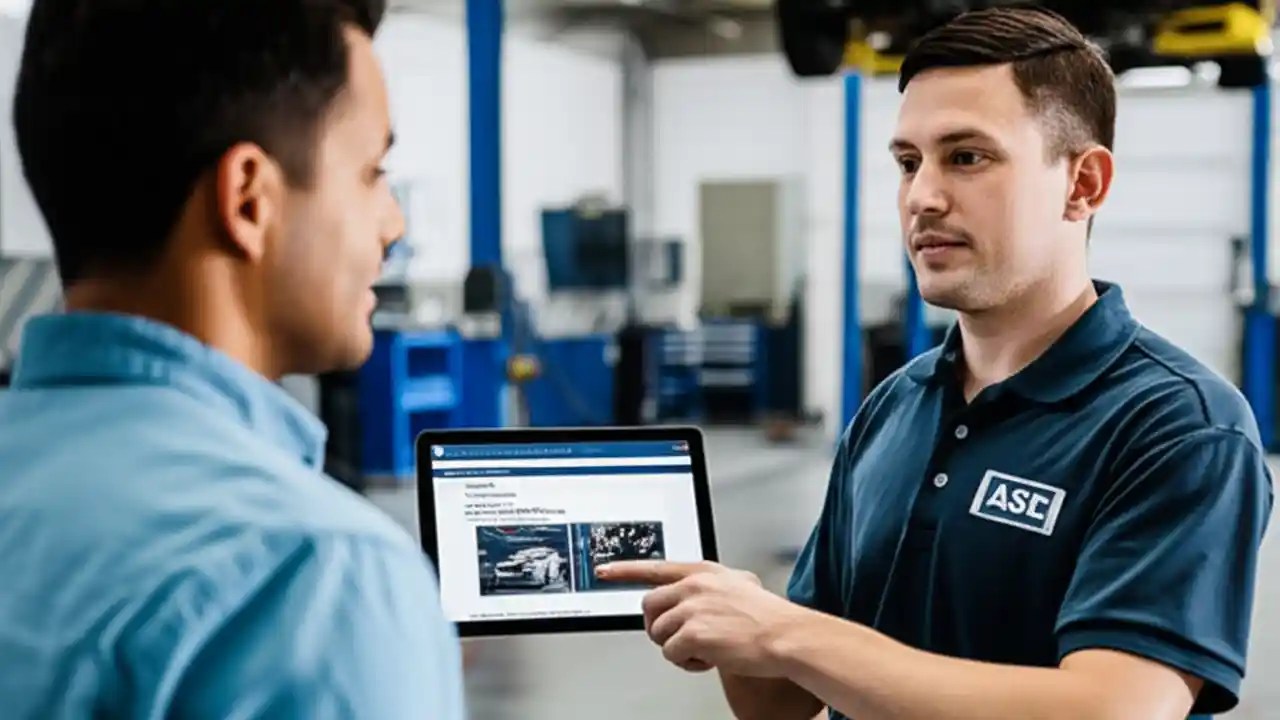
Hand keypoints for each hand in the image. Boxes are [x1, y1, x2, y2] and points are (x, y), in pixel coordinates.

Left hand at [595, 560, 807, 676]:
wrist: (786, 636)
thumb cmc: (769, 618)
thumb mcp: (741, 585)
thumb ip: (712, 586)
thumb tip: (696, 597)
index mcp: (703, 572)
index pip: (655, 567)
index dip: (624, 570)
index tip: (604, 571)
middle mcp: (694, 586)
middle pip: (649, 607)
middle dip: (659, 627)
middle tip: (681, 639)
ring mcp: (692, 608)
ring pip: (659, 634)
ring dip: (677, 648)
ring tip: (705, 650)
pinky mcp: (693, 633)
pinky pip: (671, 654)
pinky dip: (687, 662)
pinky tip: (709, 659)